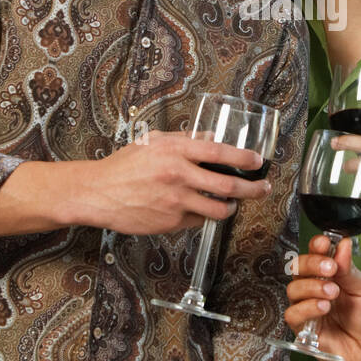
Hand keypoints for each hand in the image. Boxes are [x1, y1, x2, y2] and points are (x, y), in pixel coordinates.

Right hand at [66, 132, 270, 235]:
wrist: (98, 193)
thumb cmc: (124, 166)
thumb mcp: (153, 141)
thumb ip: (184, 139)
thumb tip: (210, 138)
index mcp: (175, 151)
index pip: (220, 153)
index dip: (244, 159)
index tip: (258, 162)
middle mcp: (179, 176)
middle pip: (228, 186)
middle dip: (253, 190)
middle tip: (262, 189)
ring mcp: (176, 201)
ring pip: (218, 210)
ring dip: (230, 208)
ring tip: (231, 205)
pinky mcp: (171, 222)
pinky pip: (198, 221)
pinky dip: (203, 216)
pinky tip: (197, 210)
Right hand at [284, 234, 360, 360]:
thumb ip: (350, 270)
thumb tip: (342, 244)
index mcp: (329, 275)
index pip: (314, 254)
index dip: (316, 246)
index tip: (324, 243)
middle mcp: (313, 288)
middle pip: (298, 267)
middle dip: (312, 263)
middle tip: (330, 268)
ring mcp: (306, 307)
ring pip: (293, 288)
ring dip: (312, 286)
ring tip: (332, 292)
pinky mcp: (302, 328)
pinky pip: (293, 313)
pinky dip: (307, 307)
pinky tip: (324, 308)